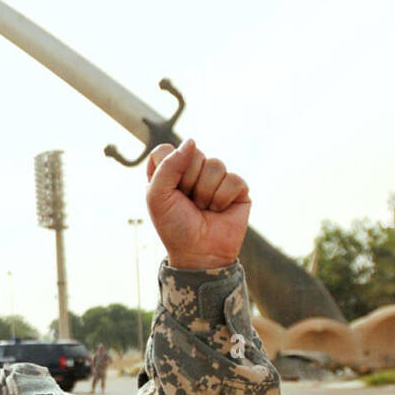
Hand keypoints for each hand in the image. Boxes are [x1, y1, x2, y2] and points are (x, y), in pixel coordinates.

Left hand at [145, 138, 250, 269]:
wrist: (199, 253)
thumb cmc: (174, 226)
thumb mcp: (157, 197)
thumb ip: (167, 166)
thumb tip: (191, 141)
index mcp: (169, 171)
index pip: (165, 150)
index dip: (167, 168)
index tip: (167, 190)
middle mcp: (192, 171)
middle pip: (192, 154)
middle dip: (188, 181)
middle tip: (187, 202)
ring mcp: (216, 178)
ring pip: (215, 165)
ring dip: (205, 193)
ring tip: (203, 208)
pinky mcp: (237, 188)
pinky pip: (232, 179)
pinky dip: (222, 199)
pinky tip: (219, 210)